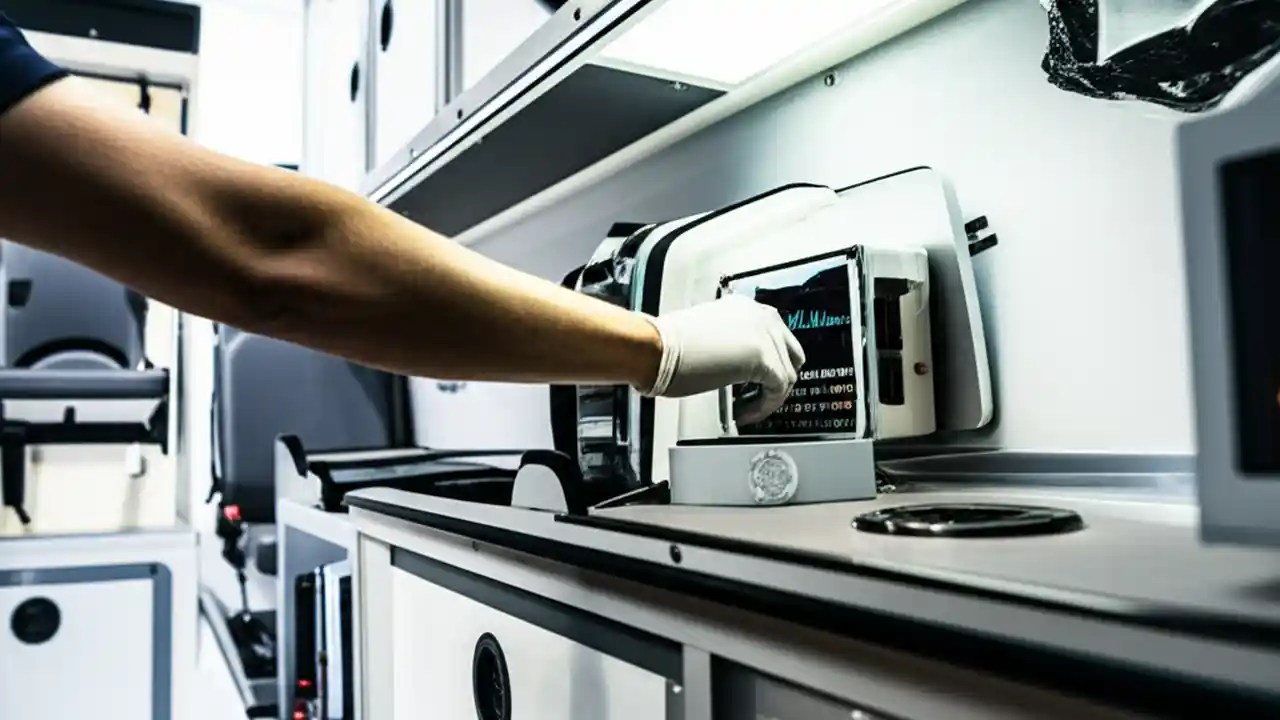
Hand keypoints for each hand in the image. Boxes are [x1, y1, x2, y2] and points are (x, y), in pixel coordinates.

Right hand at [641, 295, 804, 423]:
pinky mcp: (764, 359)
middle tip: (759, 397)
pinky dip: (764, 406)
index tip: (757, 382)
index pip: (774, 335)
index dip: (769, 363)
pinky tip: (746, 412)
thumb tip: (734, 364)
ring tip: (747, 408)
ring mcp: (765, 335)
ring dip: (769, 396)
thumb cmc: (666, 345)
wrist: (656, 348)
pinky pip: (779, 390)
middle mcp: (759, 315)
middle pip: (790, 352)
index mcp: (744, 307)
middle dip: (777, 378)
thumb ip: (728, 345)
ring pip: (788, 373)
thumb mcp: (706, 336)